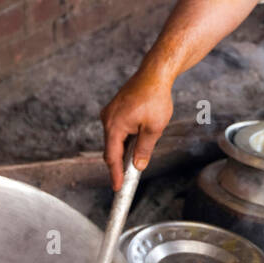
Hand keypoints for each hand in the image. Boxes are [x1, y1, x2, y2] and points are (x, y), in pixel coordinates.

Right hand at [100, 69, 173, 191]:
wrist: (155, 74)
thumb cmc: (155, 98)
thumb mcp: (154, 128)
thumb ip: (144, 149)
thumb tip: (137, 166)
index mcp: (114, 126)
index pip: (112, 157)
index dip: (115, 174)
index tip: (117, 188)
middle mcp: (107, 119)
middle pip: (112, 148)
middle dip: (120, 163)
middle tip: (128, 179)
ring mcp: (110, 112)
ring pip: (116, 138)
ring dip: (125, 148)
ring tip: (137, 156)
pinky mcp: (116, 108)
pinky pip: (118, 128)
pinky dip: (126, 137)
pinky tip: (138, 138)